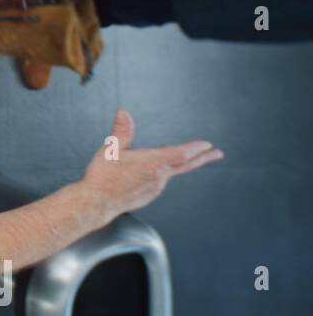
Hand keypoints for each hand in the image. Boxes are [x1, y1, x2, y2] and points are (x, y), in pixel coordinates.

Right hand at [81, 110, 222, 219]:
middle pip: (186, 165)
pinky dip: (162, 173)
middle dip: (204, 158)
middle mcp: (159, 177)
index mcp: (152, 163)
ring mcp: (155, 188)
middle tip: (218, 153)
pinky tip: (151, 171)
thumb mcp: (111, 149)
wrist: (96, 203)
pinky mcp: (149, 195)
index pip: (182, 154)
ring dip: (177, 163)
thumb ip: (121, 131)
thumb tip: (123, 112)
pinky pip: (160, 181)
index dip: (196, 148)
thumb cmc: (102, 176)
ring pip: (170, 172)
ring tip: (178, 155)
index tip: (207, 144)